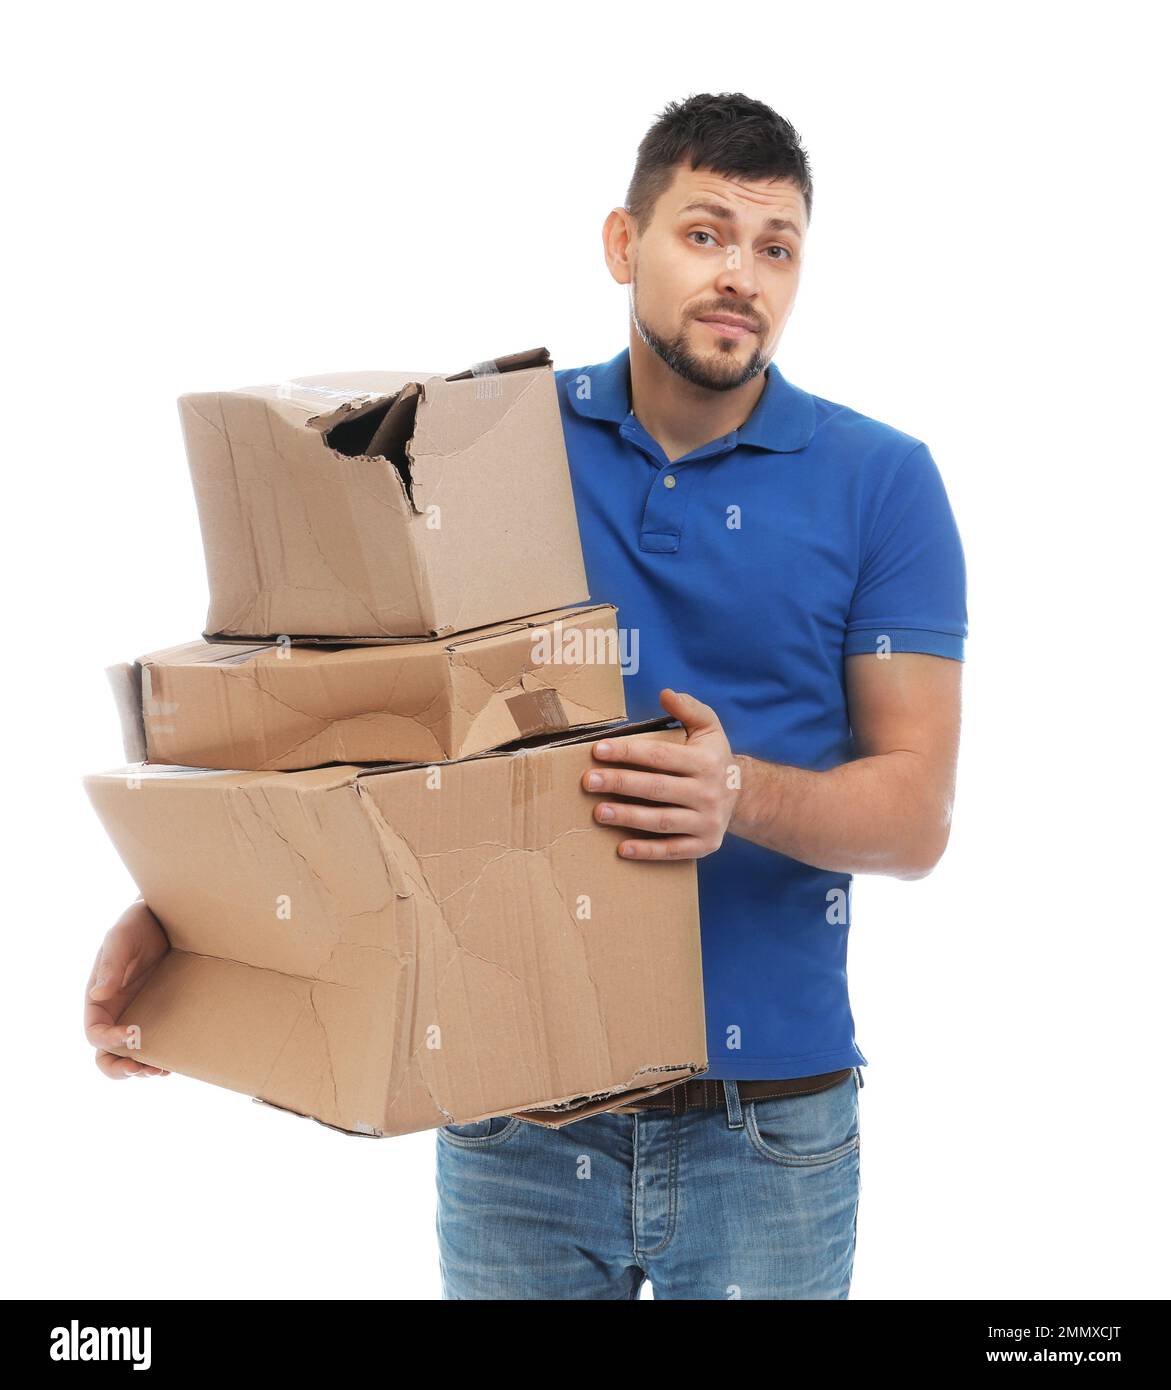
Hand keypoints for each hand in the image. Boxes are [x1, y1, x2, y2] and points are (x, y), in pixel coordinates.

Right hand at [85, 899, 170, 1078]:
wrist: (169, 915)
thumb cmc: (138, 923)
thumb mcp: (121, 938)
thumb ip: (110, 964)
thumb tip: (98, 994)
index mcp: (99, 1000)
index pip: (96, 1033)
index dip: (109, 1041)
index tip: (133, 1035)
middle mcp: (116, 1012)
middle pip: (107, 1054)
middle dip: (120, 1067)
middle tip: (142, 1068)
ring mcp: (138, 1014)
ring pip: (131, 1054)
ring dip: (142, 1067)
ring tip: (161, 1070)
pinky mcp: (161, 1013)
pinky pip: (156, 1042)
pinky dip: (162, 1055)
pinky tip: (176, 1059)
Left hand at [582, 688, 740, 859]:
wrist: (743, 796)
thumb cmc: (713, 758)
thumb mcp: (709, 728)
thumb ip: (689, 708)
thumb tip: (666, 693)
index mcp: (705, 762)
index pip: (660, 756)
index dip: (627, 752)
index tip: (598, 750)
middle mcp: (708, 793)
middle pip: (656, 788)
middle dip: (619, 784)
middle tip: (588, 781)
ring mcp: (707, 822)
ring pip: (662, 821)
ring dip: (628, 818)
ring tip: (598, 812)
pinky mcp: (704, 845)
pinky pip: (672, 850)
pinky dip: (647, 851)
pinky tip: (622, 848)